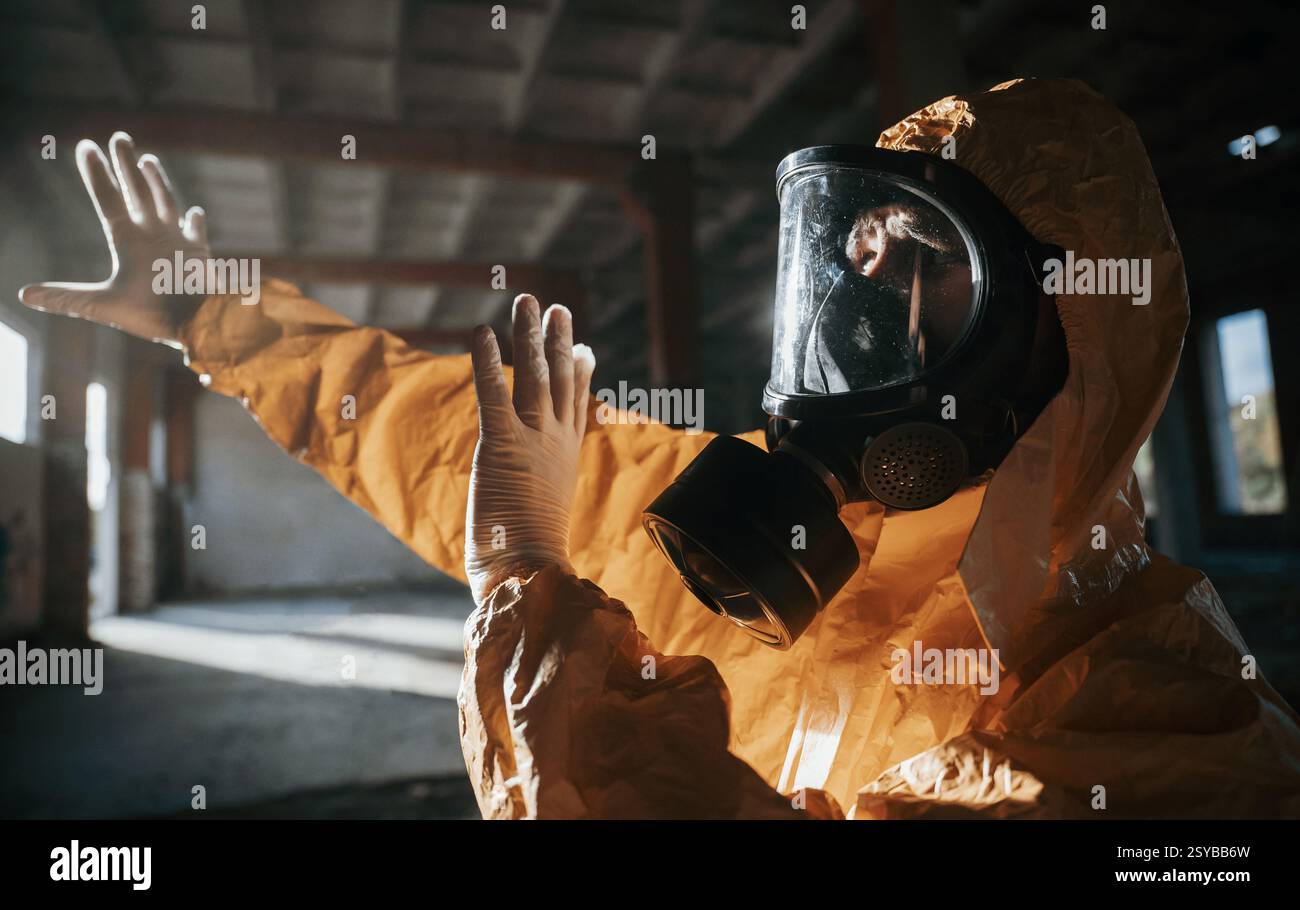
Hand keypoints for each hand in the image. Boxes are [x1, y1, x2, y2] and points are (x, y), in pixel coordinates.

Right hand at [19, 131, 208, 345]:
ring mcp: (180, 239)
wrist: (204, 319)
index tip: (86, 145)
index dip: (95, 172)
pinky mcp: (200, 252)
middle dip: (125, 163)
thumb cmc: (154, 313)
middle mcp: (155, 231)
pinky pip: (196, 230)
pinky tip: (195, 211)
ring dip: (157, 181)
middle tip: (120, 136)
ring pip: (167, 201)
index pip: (107, 198)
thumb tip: (24, 295)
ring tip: (150, 160)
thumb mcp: (104, 306)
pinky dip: (194, 220)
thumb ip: (66, 297)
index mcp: (129, 239)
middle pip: (138, 190)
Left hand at [464, 294, 595, 604]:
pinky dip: (489, 360)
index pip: (576, 406)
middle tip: (558, 307)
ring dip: (529, 335)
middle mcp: (554, 442)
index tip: (584, 347)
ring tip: (527, 301)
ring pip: (534, 375)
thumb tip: (541, 493)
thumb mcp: (545, 517)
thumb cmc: (532, 560)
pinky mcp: (500, 445)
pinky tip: (483, 332)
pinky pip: (494, 393)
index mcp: (566, 459)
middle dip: (557, 340)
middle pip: (561, 379)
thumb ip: (543, 496)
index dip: (580, 373)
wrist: (529, 573)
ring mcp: (531, 440)